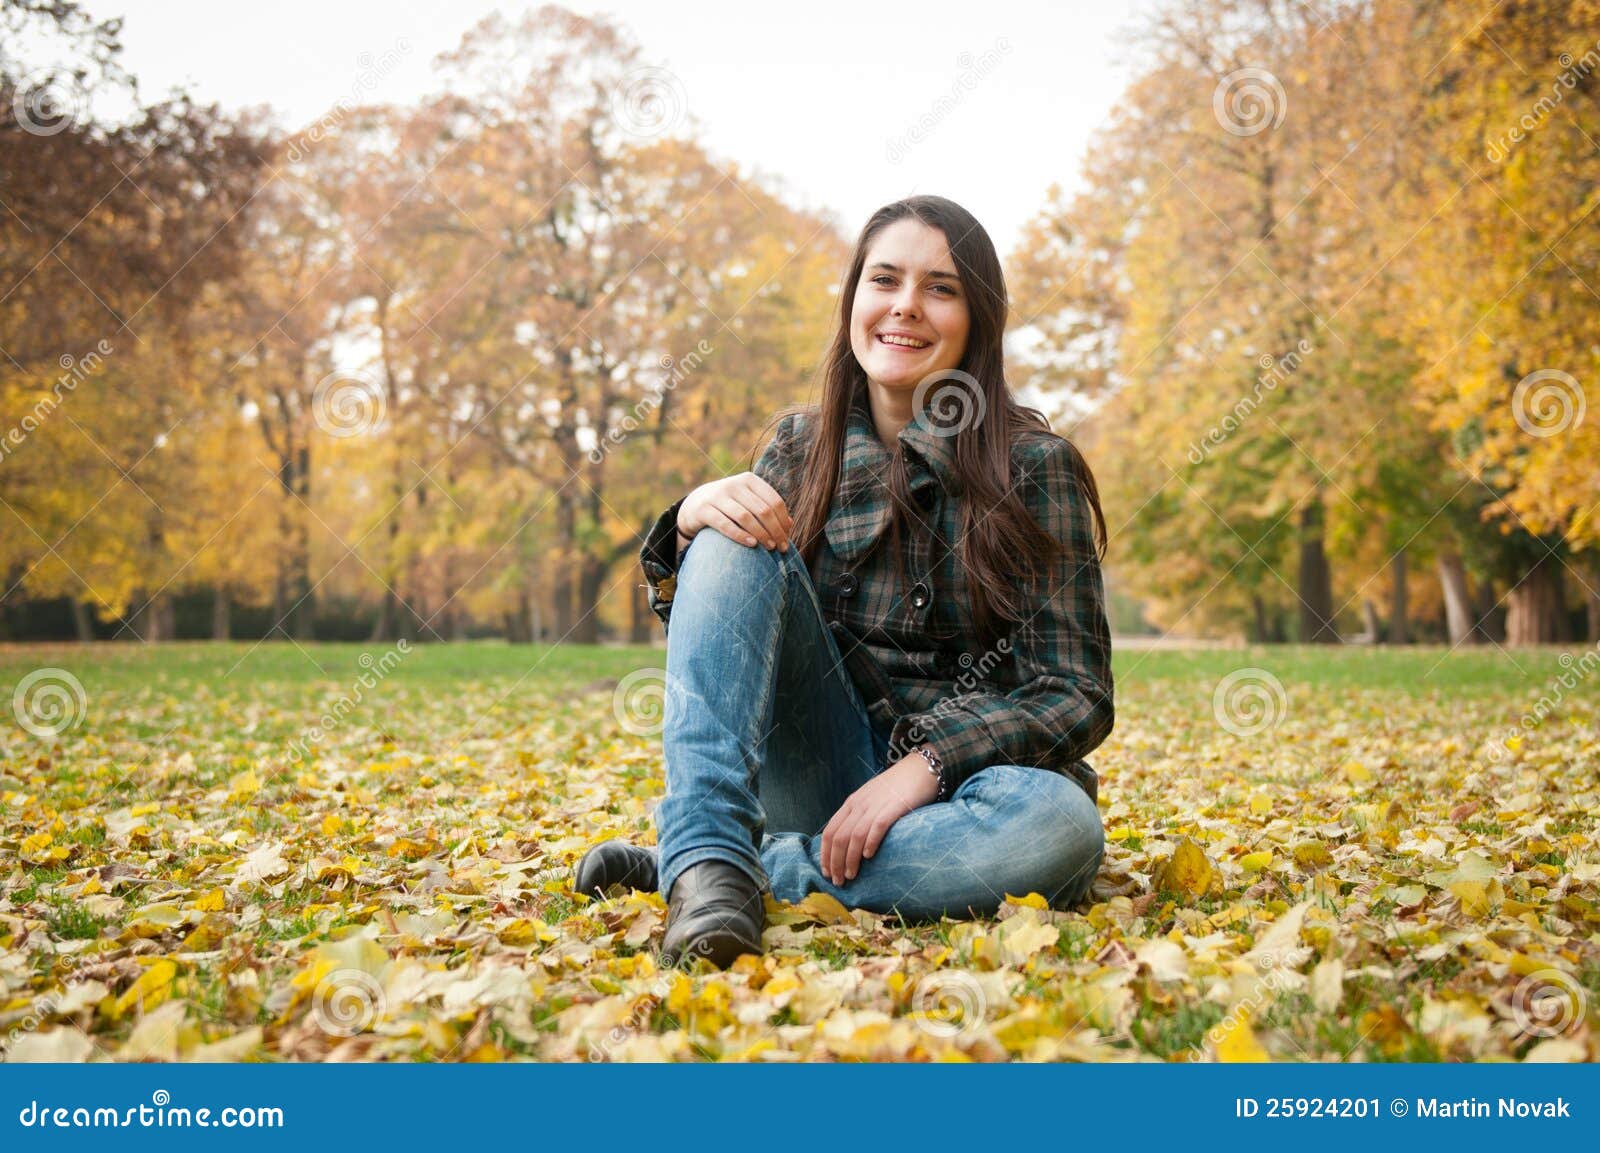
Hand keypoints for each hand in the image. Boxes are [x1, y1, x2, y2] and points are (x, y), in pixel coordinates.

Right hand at [678, 472, 792, 552]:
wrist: (695, 503)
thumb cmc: (730, 505)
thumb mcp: (748, 502)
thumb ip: (767, 509)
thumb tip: (790, 524)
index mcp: (749, 480)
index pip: (774, 501)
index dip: (783, 521)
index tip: (787, 538)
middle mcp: (734, 485)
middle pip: (763, 510)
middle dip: (775, 531)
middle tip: (781, 548)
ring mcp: (718, 496)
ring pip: (745, 517)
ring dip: (761, 534)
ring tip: (770, 548)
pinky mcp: (704, 509)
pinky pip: (725, 524)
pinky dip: (740, 535)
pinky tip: (752, 545)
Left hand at [819, 754, 940, 885]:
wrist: (920, 768)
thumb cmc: (897, 788)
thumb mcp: (872, 799)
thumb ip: (860, 816)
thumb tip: (850, 844)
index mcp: (852, 803)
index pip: (830, 832)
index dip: (825, 855)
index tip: (827, 873)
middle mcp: (860, 804)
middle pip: (839, 837)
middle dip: (835, 862)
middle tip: (838, 881)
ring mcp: (876, 805)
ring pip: (854, 836)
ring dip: (850, 859)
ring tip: (851, 875)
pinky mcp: (894, 806)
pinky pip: (877, 826)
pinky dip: (870, 842)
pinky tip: (868, 857)